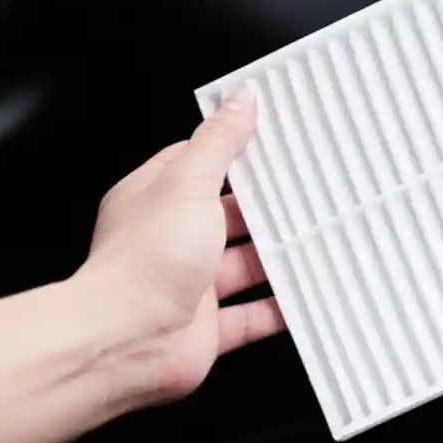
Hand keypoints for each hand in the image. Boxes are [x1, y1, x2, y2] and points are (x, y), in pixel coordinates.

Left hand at [76, 87, 285, 405]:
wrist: (125, 342)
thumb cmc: (145, 261)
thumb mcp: (188, 183)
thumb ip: (219, 142)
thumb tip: (240, 99)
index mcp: (155, 199)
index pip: (198, 164)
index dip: (236, 151)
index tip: (275, 141)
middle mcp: (171, 241)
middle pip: (228, 217)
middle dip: (267, 209)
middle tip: (310, 192)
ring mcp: (190, 286)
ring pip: (244, 265)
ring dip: (277, 257)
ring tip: (317, 240)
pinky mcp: (208, 328)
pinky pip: (252, 316)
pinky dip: (279, 309)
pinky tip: (307, 296)